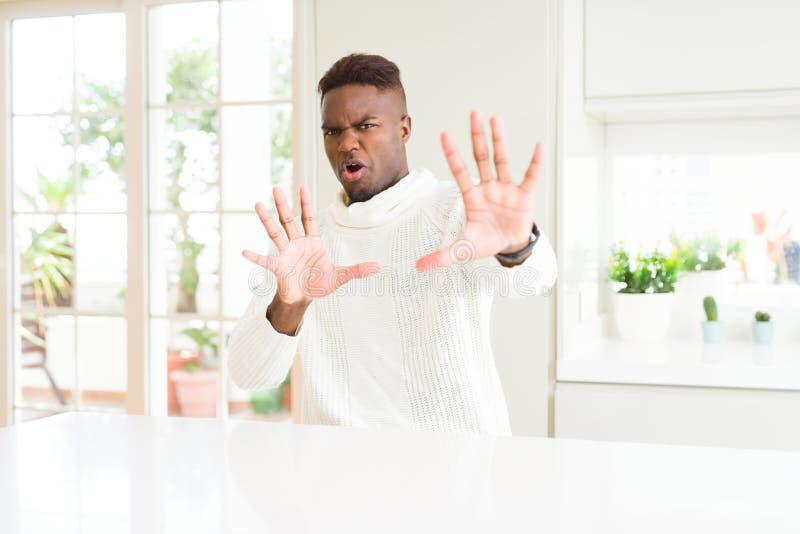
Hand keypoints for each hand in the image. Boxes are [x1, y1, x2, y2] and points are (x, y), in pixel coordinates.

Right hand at [242, 186, 379, 304]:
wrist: (304, 299)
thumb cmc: (319, 284)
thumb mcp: (340, 277)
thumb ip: (357, 270)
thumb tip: (378, 267)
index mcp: (312, 242)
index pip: (308, 219)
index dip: (306, 204)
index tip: (302, 187)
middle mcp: (297, 244)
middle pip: (289, 221)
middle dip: (283, 205)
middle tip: (276, 187)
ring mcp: (285, 254)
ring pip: (275, 234)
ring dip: (266, 220)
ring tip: (257, 205)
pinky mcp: (278, 267)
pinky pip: (265, 261)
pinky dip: (255, 257)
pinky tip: (244, 252)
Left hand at [416, 111, 540, 271]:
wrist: (509, 247)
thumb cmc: (486, 243)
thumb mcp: (463, 249)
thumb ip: (442, 256)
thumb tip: (418, 267)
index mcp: (472, 197)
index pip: (460, 171)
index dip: (452, 154)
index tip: (444, 134)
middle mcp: (488, 187)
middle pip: (481, 157)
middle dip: (477, 137)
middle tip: (473, 113)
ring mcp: (506, 189)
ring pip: (502, 160)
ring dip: (499, 140)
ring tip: (495, 119)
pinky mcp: (524, 196)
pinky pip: (530, 176)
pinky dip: (534, 162)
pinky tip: (538, 146)